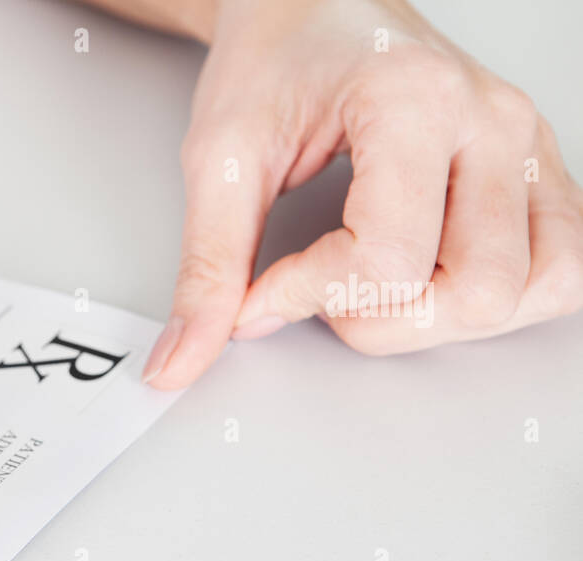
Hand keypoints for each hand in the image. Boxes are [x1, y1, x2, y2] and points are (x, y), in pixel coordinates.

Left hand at [143, 0, 582, 387]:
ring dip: (445, 319)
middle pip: (479, 291)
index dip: (310, 297)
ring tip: (376, 284)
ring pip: (535, 289)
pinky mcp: (538, 171)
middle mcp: (492, 121)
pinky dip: (499, 300)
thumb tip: (181, 359)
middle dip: (383, 319)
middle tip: (323, 287)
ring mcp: (528, 146)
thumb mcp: (219, 160)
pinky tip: (429, 280)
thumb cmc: (274, 61)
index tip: (260, 290)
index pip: (386, 259)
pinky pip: (561, 269)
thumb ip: (206, 267)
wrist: (311, 6)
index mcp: (415, 100)